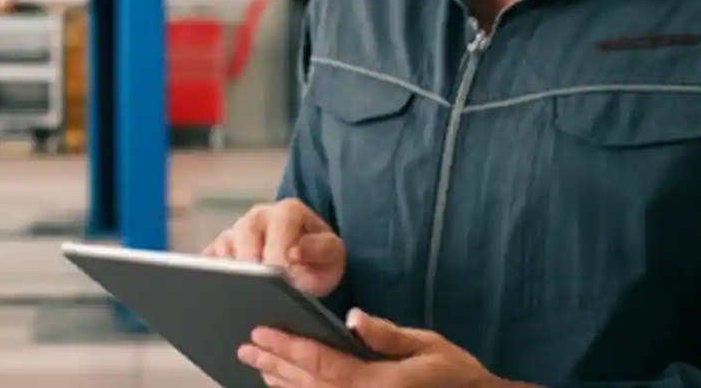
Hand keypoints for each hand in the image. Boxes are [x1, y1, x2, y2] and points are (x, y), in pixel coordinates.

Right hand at [202, 198, 346, 296]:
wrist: (309, 264)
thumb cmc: (320, 258)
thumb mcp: (332, 254)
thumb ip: (319, 250)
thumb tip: (293, 252)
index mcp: (287, 212)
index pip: (278, 230)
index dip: (279, 256)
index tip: (284, 282)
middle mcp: (257, 216)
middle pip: (245, 235)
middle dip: (252, 266)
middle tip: (259, 292)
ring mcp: (235, 232)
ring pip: (224, 248)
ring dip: (231, 274)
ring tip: (242, 299)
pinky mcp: (218, 251)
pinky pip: (207, 262)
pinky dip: (209, 279)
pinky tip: (221, 299)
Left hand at [238, 308, 533, 387]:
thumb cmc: (454, 374)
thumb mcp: (427, 345)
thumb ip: (387, 335)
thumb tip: (353, 318)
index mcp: (378, 384)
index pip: (323, 364)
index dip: (288, 347)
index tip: (262, 332)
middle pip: (308, 385)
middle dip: (274, 363)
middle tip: (246, 344)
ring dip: (280, 382)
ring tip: (257, 362)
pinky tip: (284, 385)